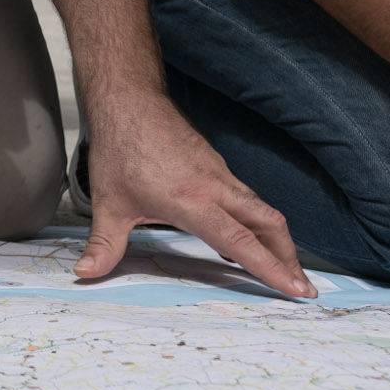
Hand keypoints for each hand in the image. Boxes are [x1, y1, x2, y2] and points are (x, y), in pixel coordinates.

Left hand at [77, 96, 315, 299]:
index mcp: (193, 201)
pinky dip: (259, 220)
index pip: (241, 242)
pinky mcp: (217, 165)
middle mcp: (215, 187)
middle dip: (289, 258)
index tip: (296, 290)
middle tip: (303, 288)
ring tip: (287, 267)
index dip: (271, 269)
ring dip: (278, 239)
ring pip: (262, 208)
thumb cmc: (119, 149)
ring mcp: (220, 174)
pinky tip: (251, 234)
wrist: (128, 99)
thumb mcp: (108, 203)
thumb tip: (85, 273)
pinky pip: (248, 196)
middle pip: (268, 224)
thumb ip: (103, 245)